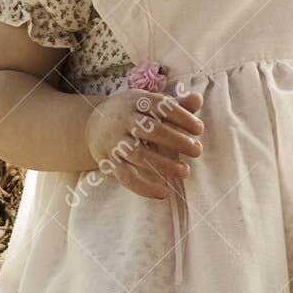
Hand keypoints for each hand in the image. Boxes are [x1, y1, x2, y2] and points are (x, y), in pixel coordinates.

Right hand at [86, 88, 204, 200]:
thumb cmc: (132, 114)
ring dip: (164, 164)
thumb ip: (176, 105)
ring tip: (185, 171)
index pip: (162, 106)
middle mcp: (124, 120)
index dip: (182, 117)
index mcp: (137, 102)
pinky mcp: (110, 162)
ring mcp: (115, 142)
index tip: (199, 129)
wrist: (93, 125)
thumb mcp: (150, 104)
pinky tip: (164, 193)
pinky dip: (145, 188)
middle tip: (197, 150)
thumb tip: (197, 100)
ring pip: (139, 154)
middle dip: (177, 140)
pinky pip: (126, 177)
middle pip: (152, 130)